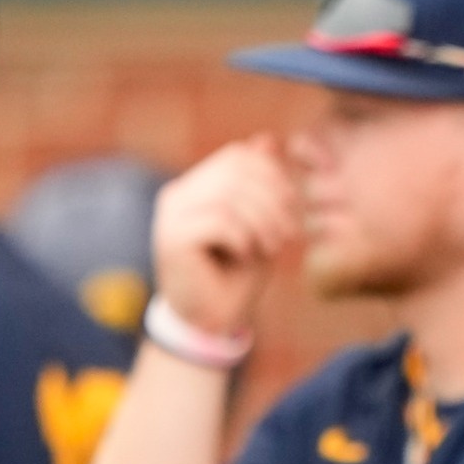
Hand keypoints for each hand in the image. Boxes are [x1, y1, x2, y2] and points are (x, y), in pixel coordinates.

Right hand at [151, 137, 299, 343]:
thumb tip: (267, 139)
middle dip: (274, 199)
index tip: (293, 208)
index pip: (238, 156)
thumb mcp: (260, 225)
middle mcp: (177, 194)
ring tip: (273, 247)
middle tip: (289, 233)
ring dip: (263, 222)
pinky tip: (247, 255)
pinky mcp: (171, 238)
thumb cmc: (236, 276)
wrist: (211, 324)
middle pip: (236, 170)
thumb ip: (261, 187)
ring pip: (229, 195)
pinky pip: (220, 221)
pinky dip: (244, 238)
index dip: (274, 175)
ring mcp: (170, 215)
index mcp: (196, 186)